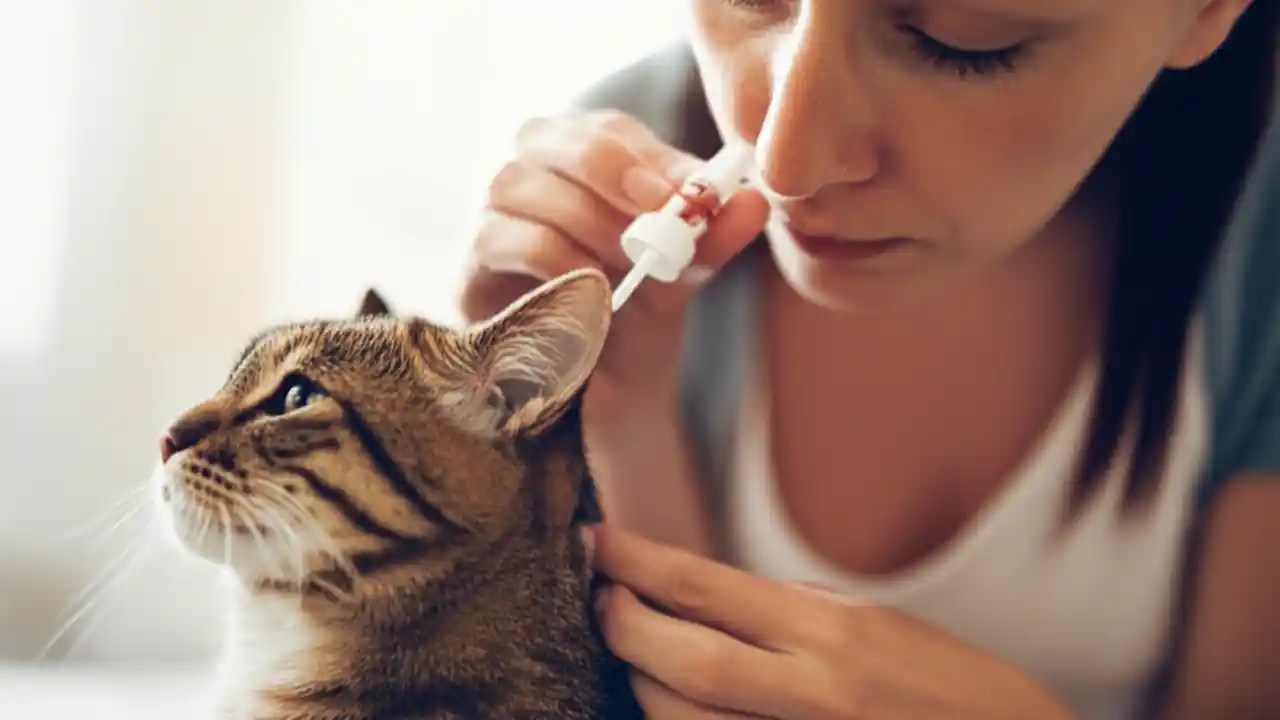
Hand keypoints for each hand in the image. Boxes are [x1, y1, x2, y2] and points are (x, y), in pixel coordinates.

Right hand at [460, 110, 769, 411]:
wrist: (595, 379)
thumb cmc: (635, 305)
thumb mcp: (684, 271)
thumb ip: (715, 236)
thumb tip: (755, 202)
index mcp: (583, 153)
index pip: (610, 130)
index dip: (650, 156)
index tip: (691, 194)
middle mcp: (531, 168)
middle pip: (555, 138)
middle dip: (613, 172)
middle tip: (662, 213)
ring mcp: (493, 209)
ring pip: (526, 184)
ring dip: (589, 221)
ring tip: (633, 262)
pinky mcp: (473, 259)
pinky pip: (504, 238)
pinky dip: (555, 258)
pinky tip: (593, 288)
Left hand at [589, 524, 1077, 718]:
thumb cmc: (962, 696)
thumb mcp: (884, 628)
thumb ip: (798, 615)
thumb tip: (716, 598)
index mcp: (836, 633)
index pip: (704, 586)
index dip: (635, 562)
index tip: (598, 543)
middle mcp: (815, 692)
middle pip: (678, 661)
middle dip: (622, 626)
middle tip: (601, 599)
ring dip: (642, 685)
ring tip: (634, 654)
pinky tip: (673, 705)